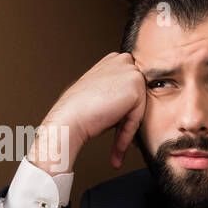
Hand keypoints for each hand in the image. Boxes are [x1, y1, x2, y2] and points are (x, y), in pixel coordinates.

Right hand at [38, 52, 147, 171]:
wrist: (69, 119)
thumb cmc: (79, 111)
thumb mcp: (101, 94)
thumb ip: (117, 93)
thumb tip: (130, 107)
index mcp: (113, 60)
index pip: (131, 90)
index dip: (124, 112)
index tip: (117, 131)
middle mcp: (122, 61)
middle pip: (137, 98)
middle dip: (129, 122)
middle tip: (120, 143)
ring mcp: (130, 70)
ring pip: (139, 108)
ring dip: (128, 130)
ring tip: (118, 148)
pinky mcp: (135, 84)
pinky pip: (139, 116)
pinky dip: (128, 133)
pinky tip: (118, 145)